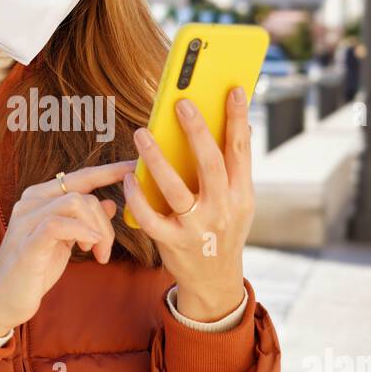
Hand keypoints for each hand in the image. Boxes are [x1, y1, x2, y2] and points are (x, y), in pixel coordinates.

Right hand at [0, 160, 135, 336]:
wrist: (2, 299)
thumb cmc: (34, 269)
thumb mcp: (65, 242)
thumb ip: (83, 220)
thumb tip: (110, 203)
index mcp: (40, 197)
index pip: (80, 176)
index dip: (109, 171)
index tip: (134, 167)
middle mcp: (30, 201)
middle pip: (82, 192)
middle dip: (104, 221)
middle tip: (106, 250)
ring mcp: (26, 220)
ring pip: (75, 203)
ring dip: (97, 231)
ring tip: (98, 254)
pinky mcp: (28, 241)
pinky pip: (59, 224)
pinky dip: (82, 233)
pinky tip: (89, 249)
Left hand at [123, 86, 253, 321]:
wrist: (215, 282)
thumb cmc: (223, 230)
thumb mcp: (238, 202)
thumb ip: (233, 169)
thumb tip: (234, 125)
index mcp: (241, 194)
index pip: (241, 150)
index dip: (237, 119)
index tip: (232, 90)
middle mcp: (223, 210)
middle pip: (210, 164)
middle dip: (197, 131)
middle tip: (181, 102)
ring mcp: (198, 228)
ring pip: (175, 188)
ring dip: (156, 159)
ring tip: (142, 133)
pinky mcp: (174, 243)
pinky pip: (151, 217)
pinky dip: (137, 197)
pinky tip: (128, 178)